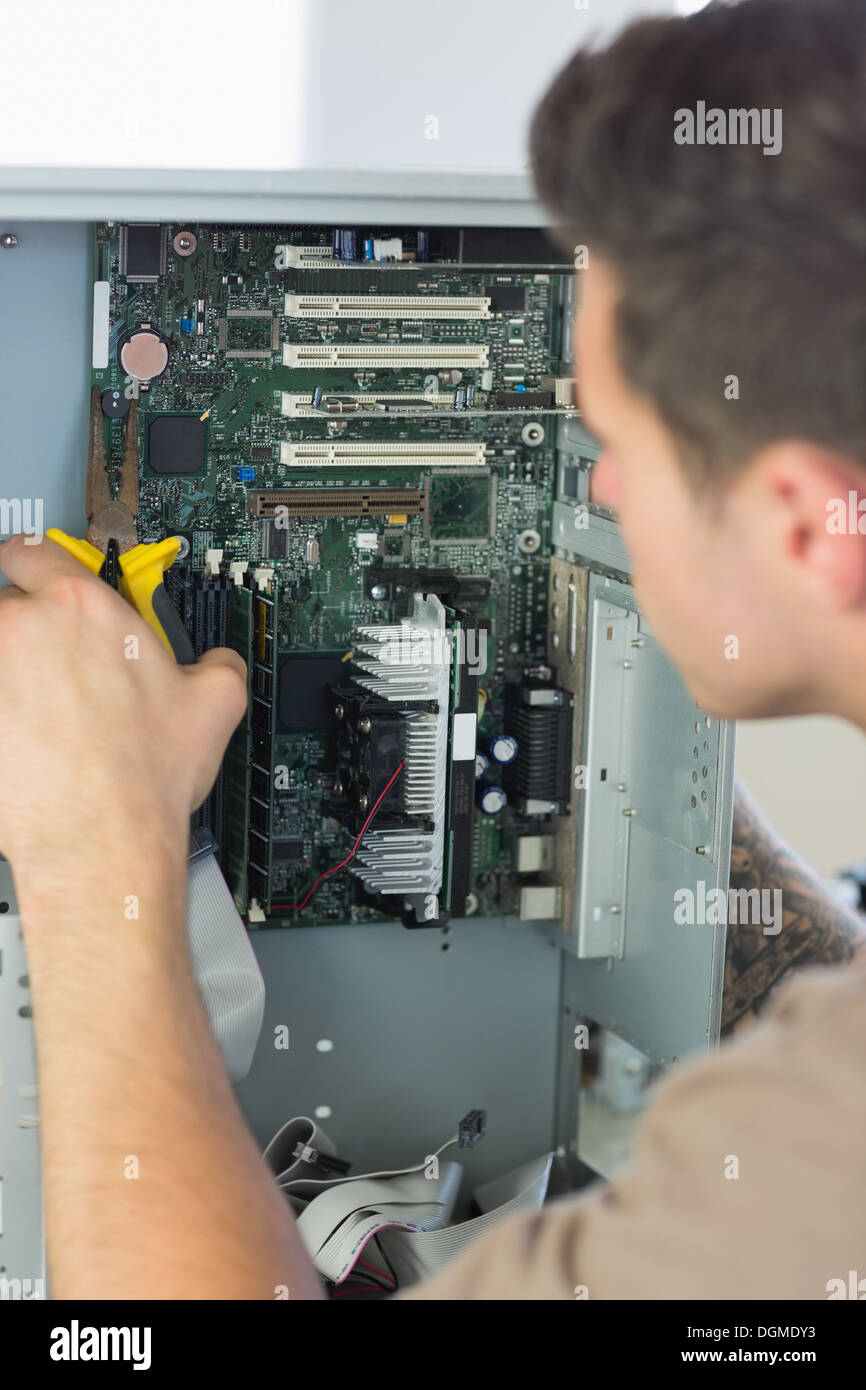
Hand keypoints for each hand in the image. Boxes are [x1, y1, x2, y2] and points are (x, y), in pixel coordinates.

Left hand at [0, 533, 246, 879]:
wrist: (98, 843)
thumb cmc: (143, 778)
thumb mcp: (215, 705)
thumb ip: (217, 662)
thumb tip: (218, 661)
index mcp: (82, 608)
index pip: (33, 552)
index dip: (35, 566)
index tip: (36, 578)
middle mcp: (23, 627)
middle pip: (6, 605)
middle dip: (26, 634)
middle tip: (51, 674)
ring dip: (8, 674)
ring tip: (32, 716)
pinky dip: (1, 716)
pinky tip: (19, 742)